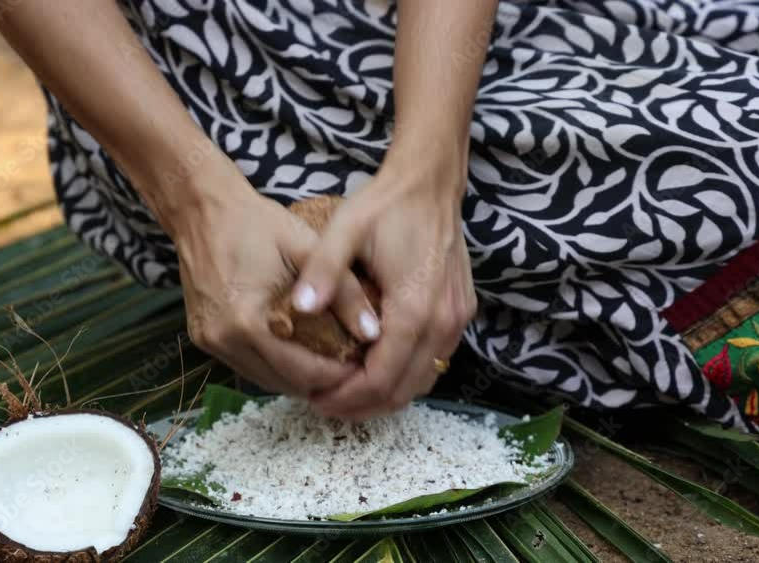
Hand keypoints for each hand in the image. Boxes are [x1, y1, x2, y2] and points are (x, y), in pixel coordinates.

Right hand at [166, 157, 378, 395]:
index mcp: (249, 322)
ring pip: (264, 380)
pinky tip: (296, 351)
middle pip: (284, 383)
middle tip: (350, 366)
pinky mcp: (202, 338)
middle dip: (321, 381)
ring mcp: (210, 342)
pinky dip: (274, 365)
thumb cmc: (256, 225)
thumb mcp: (307, 250)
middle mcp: (225, 340)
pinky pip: (247, 366)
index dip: (338, 376)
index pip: (303, 371)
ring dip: (297, 377)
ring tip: (328, 361)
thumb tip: (373, 334)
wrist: (203, 211)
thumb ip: (344, 293)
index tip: (363, 366)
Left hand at [292, 163, 476, 418]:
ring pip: (422, 380)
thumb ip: (323, 271)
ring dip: (384, 394)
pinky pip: (432, 360)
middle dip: (364, 405)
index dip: (349, 397)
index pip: (382, 378)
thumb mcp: (346, 230)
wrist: (430, 182)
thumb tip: (299, 309)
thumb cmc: (387, 205)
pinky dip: (403, 375)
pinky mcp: (459, 312)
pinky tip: (372, 367)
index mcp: (414, 307)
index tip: (317, 399)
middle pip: (405, 389)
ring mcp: (456, 319)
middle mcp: (443, 321)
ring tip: (344, 392)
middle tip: (325, 403)